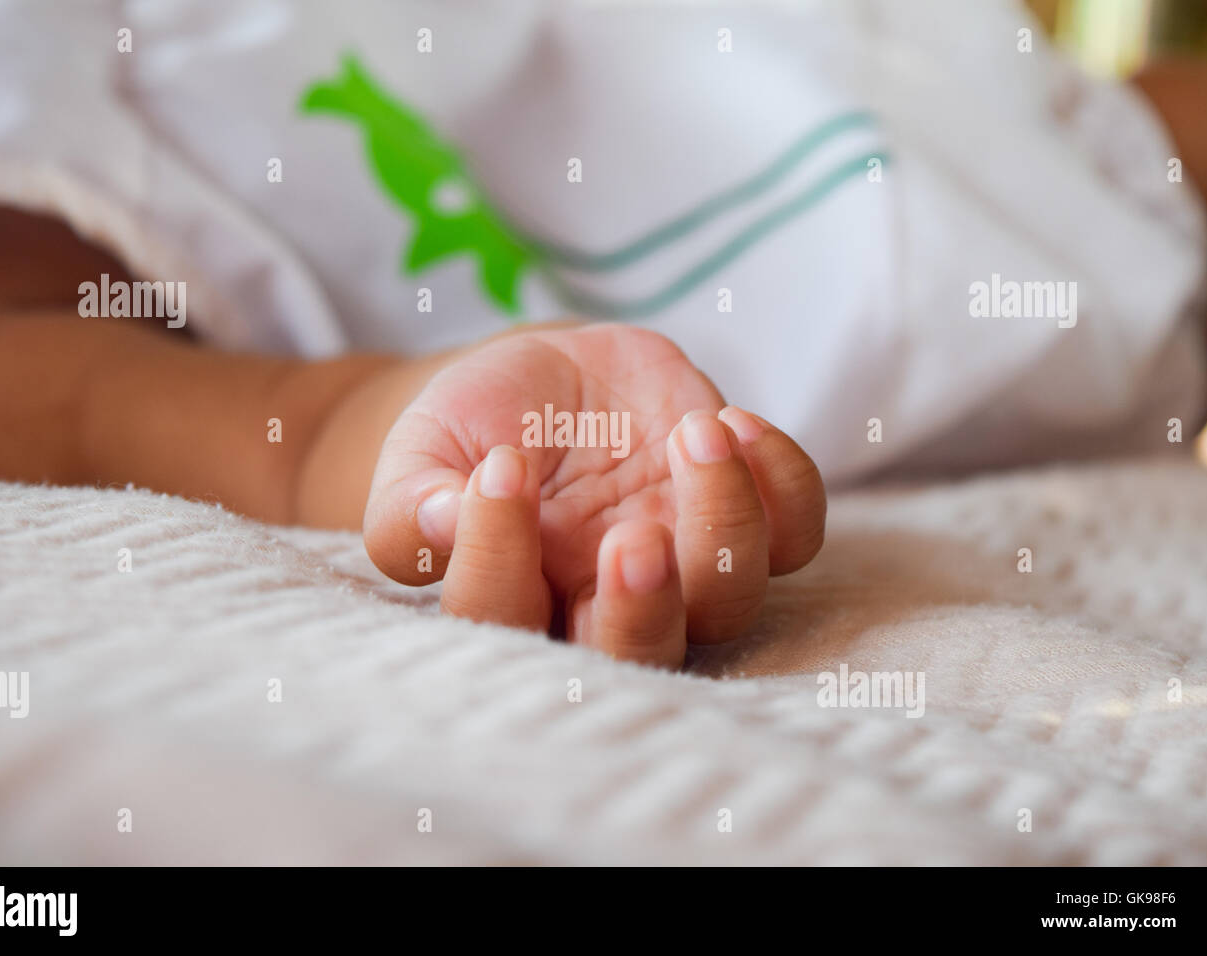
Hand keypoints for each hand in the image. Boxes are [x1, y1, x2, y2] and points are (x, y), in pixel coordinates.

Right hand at [361, 324, 824, 666]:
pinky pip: (796, 530)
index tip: (497, 467)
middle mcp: (609, 600)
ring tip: (695, 434)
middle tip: (631, 537)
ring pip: (734, 597)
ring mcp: (686, 561)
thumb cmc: (479, 426)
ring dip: (726, 523)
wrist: (551, 378)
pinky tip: (735, 424)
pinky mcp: (744, 513)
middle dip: (646, 608)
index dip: (500, 560)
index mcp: (522, 600)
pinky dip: (785, 484)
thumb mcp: (426, 447)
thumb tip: (439, 524)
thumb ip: (410, 499)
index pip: (506, 622)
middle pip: (646, 653)